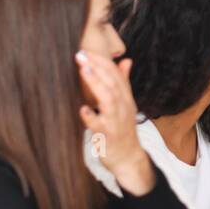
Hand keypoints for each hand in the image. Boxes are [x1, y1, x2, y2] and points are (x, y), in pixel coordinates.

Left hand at [76, 51, 152, 194]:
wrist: (128, 158)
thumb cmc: (123, 129)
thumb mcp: (126, 105)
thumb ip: (124, 82)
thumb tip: (126, 60)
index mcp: (126, 99)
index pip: (117, 75)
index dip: (103, 62)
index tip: (88, 51)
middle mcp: (123, 108)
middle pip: (113, 84)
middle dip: (98, 67)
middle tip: (81, 55)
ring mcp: (116, 122)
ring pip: (109, 100)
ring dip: (96, 84)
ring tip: (84, 70)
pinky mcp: (107, 136)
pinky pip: (99, 126)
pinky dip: (91, 117)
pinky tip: (83, 109)